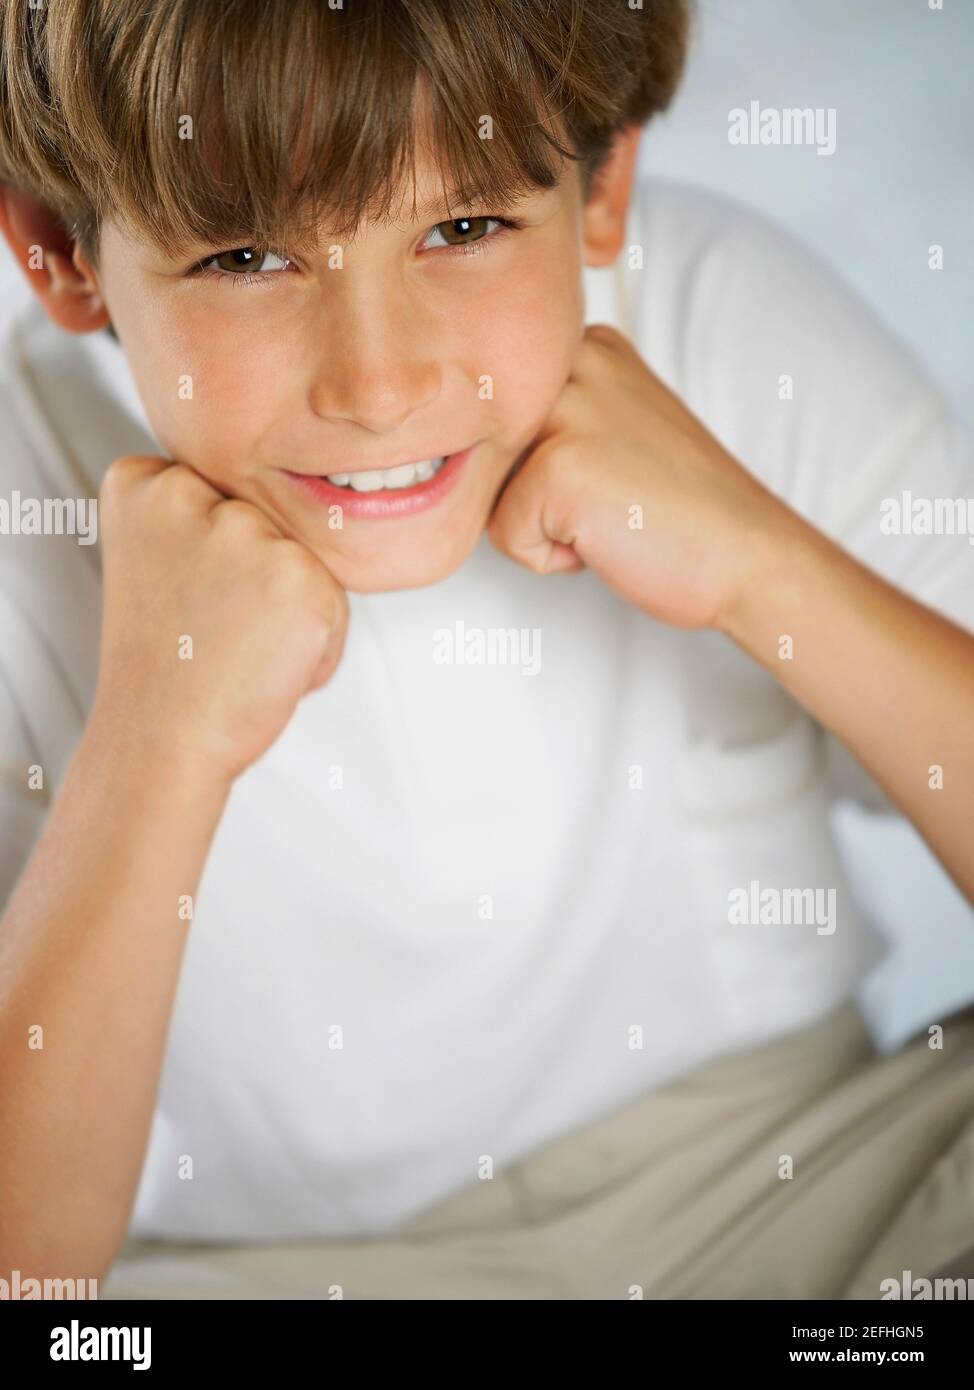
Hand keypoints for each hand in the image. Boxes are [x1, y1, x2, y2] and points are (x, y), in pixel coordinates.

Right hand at [93, 456, 348, 782]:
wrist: (161, 739)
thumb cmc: (166, 663)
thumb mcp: (156, 560)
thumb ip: (200, 516)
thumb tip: (285, 496)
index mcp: (143, 482)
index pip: (218, 493)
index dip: (213, 556)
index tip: (180, 596)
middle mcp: (192, 493)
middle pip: (265, 522)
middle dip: (255, 578)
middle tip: (209, 628)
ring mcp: (250, 533)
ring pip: (304, 561)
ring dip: (289, 610)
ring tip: (237, 648)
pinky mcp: (303, 577)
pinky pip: (335, 605)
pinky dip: (318, 647)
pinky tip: (266, 666)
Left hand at [487, 323, 791, 629]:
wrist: (749, 556)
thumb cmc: (684, 510)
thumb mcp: (620, 429)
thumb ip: (556, 417)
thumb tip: (465, 440)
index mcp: (591, 347)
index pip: (504, 416)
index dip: (543, 469)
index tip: (612, 476)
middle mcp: (575, 363)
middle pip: (489, 450)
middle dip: (532, 494)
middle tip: (612, 500)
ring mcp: (565, 411)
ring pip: (491, 492)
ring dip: (540, 524)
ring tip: (611, 517)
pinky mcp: (556, 467)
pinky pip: (506, 535)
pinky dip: (551, 558)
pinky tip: (608, 540)